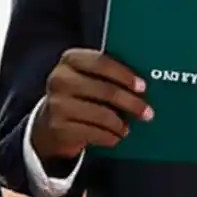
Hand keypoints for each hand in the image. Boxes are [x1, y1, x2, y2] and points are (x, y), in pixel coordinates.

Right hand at [30, 48, 152, 161]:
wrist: (49, 120)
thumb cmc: (79, 93)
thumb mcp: (88, 77)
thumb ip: (108, 74)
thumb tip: (143, 85)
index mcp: (71, 59)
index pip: (101, 62)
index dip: (124, 75)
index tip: (142, 86)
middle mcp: (60, 79)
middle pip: (105, 90)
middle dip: (131, 103)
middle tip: (147, 112)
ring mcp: (56, 104)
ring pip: (100, 114)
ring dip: (120, 124)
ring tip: (129, 127)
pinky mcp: (58, 127)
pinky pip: (92, 133)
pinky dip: (109, 137)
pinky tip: (116, 137)